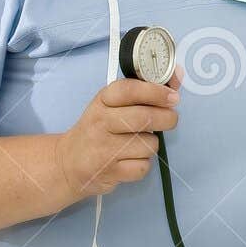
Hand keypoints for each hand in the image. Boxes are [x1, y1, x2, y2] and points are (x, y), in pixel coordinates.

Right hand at [55, 72, 180, 200]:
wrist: (68, 163)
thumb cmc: (98, 130)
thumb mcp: (112, 105)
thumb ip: (144, 91)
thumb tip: (177, 74)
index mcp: (102, 101)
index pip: (129, 90)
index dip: (155, 91)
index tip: (172, 96)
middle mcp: (101, 122)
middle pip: (144, 117)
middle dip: (166, 118)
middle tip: (170, 119)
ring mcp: (104, 148)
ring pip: (148, 144)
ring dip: (151, 144)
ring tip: (138, 143)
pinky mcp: (110, 172)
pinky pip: (143, 166)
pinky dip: (142, 165)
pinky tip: (130, 160)